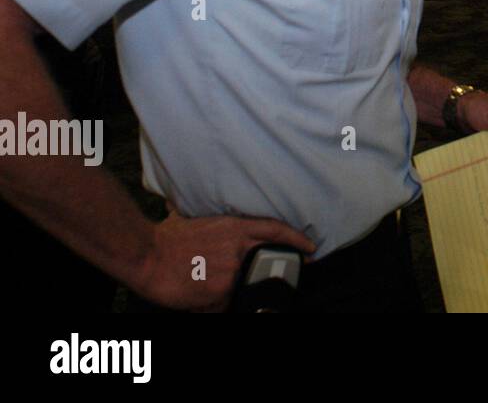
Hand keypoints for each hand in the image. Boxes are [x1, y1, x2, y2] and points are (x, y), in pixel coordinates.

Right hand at [134, 212, 315, 311]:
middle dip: (277, 271)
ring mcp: (230, 272)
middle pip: (268, 262)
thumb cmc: (165, 237)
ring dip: (235, 291)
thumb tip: (210, 214)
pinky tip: (202, 299)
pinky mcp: (218, 293)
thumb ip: (212, 222)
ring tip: (214, 287)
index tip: (311, 248)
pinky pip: (226, 304)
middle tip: (285, 277)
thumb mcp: (195, 218)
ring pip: (245, 287)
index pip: (275, 231)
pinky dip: (216, 305)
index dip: (297, 239)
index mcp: (234, 228)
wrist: (146, 256)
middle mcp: (237, 249)